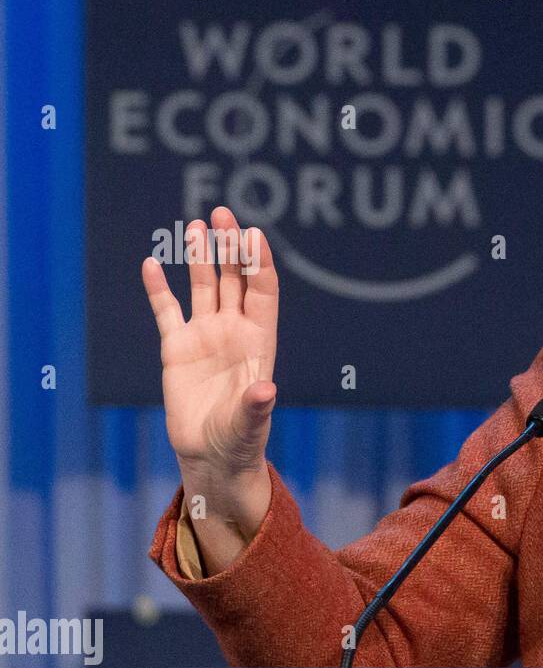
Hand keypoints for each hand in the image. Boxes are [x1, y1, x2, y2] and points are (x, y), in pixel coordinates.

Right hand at [142, 206, 278, 488]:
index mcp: (259, 341)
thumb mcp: (250, 422)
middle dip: (230, 247)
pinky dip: (158, 288)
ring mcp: (205, 336)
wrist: (212, 455)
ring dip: (200, 257)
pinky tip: (152, 263)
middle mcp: (234, 331)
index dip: (258, 263)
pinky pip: (166, 310)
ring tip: (196, 226)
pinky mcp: (177, 348)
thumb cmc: (241, 439)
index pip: (262, 291)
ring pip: (203, 286)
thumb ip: (257, 405)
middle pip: (234, 279)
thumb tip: (266, 390)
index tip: (253, 234)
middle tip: (224, 213)